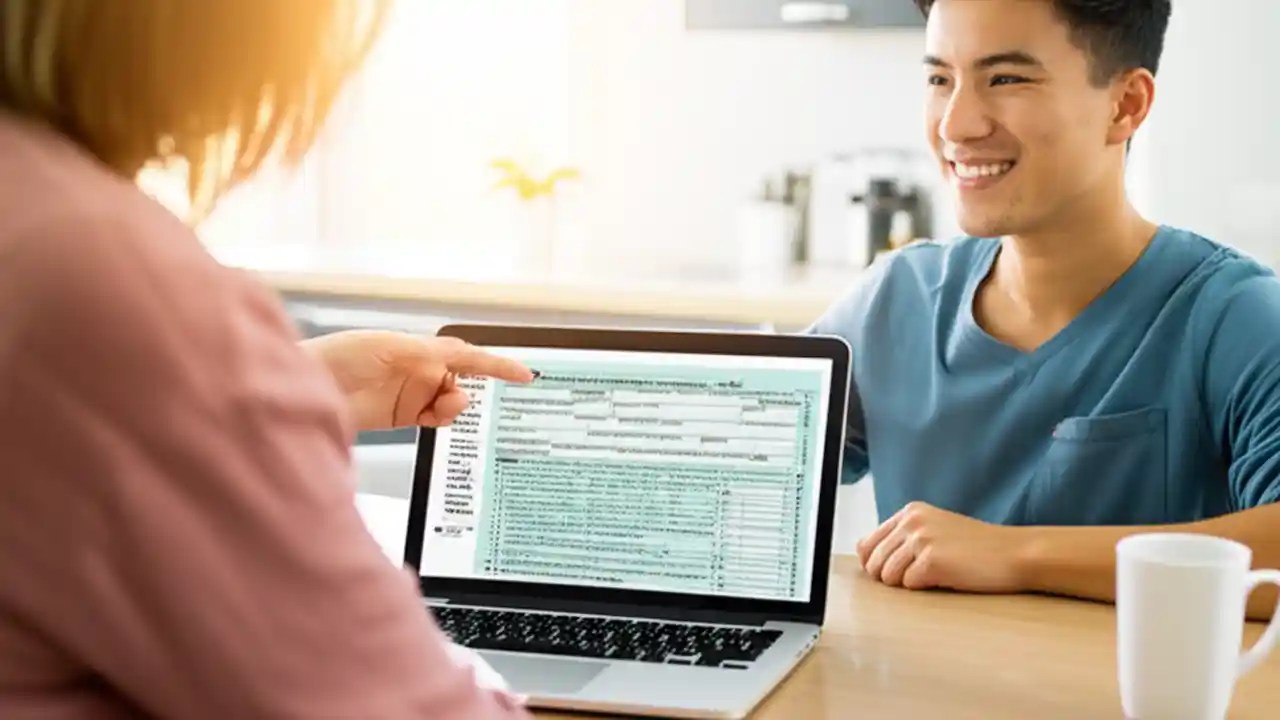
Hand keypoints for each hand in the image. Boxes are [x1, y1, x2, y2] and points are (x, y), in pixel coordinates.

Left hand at [302, 331, 532, 430]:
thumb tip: (462, 356)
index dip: (498, 364)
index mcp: (419, 347)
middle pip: (463, 381)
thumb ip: (429, 353)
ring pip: (452, 403)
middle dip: (471, 389)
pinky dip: (442, 420)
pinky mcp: (401, 417)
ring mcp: (411, 394)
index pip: (468, 355)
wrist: (305, 387)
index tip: (524, 374)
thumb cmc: (338, 356)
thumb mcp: (389, 347)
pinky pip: (435, 420)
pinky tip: (437, 418)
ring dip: (455, 407)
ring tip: (445, 408)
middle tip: (461, 397)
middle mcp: (418, 370)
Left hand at [856, 501, 1028, 592]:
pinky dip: (924, 588)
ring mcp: (921, 539)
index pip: (867, 543)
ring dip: (908, 584)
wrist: (1014, 553)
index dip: (874, 565)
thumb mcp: (936, 530)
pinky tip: (945, 578)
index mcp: (910, 511)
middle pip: (873, 562)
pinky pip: (909, 585)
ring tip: (934, 576)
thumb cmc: (977, 548)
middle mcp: (912, 521)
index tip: (891, 574)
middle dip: (889, 578)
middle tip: (918, 578)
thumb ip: (904, 538)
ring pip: (888, 576)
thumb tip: (867, 558)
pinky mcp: (932, 560)